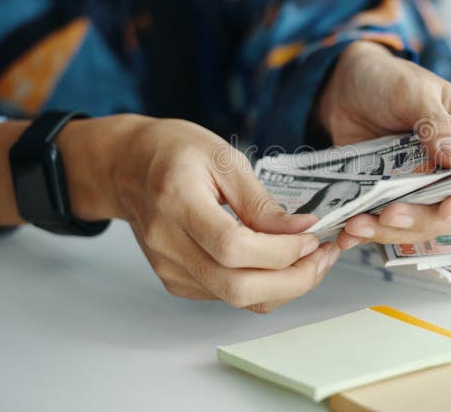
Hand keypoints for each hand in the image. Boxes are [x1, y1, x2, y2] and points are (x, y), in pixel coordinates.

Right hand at [0, 115, 339, 312]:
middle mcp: (168, 243)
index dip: (280, 250)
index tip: (312, 236)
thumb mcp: (222, 157)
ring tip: (313, 260)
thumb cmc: (173, 151)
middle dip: (293, 280)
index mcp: (177, 202)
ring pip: (236, 300)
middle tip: (324, 257)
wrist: (126, 166)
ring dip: (284, 287)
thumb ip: (260, 200)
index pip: (232, 247)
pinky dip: (263, 286)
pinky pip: (227, 296)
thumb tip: (302, 229)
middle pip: (236, 287)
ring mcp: (169, 267)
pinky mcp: (176, 280)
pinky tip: (281, 263)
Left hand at [316, 41, 450, 248]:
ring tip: (358, 224)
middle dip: (425, 220)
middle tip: (390, 214)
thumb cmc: (389, 81)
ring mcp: (427, 189)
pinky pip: (391, 227)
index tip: (449, 207)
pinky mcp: (397, 201)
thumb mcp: (412, 92)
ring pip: (425, 227)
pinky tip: (349, 234)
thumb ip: (436, 124)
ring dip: (393, 232)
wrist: (347, 89)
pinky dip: (370, 234)